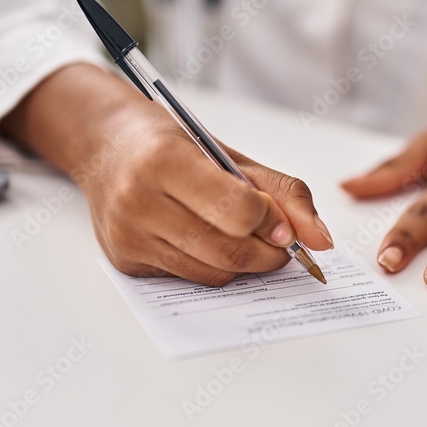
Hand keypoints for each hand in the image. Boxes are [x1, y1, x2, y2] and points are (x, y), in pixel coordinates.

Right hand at [1, 64, 333, 284]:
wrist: (105, 148)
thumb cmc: (170, 145)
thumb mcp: (228, 154)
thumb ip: (282, 192)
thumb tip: (321, 240)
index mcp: (164, 160)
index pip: (239, 211)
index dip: (272, 221)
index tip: (281, 221)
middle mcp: (138, 200)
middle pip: (229, 252)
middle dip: (268, 254)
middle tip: (278, 242)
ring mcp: (128, 235)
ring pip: (212, 274)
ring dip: (244, 265)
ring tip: (246, 240)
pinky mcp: (125, 262)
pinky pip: (190, 280)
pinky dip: (213, 268)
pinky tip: (209, 243)